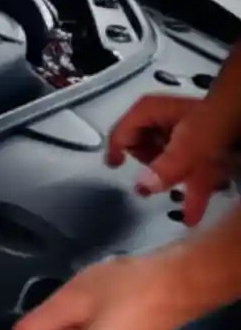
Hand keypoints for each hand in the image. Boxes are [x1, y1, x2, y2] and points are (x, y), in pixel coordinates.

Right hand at [106, 94, 238, 225]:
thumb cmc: (216, 120)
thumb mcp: (190, 140)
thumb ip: (167, 163)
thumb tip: (142, 186)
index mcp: (150, 113)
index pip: (121, 134)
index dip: (115, 152)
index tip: (115, 170)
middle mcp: (164, 123)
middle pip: (142, 148)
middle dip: (148, 167)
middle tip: (155, 182)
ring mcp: (185, 137)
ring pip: (169, 164)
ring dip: (171, 183)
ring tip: (174, 205)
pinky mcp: (204, 151)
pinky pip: (191, 175)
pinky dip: (191, 194)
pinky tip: (192, 216)